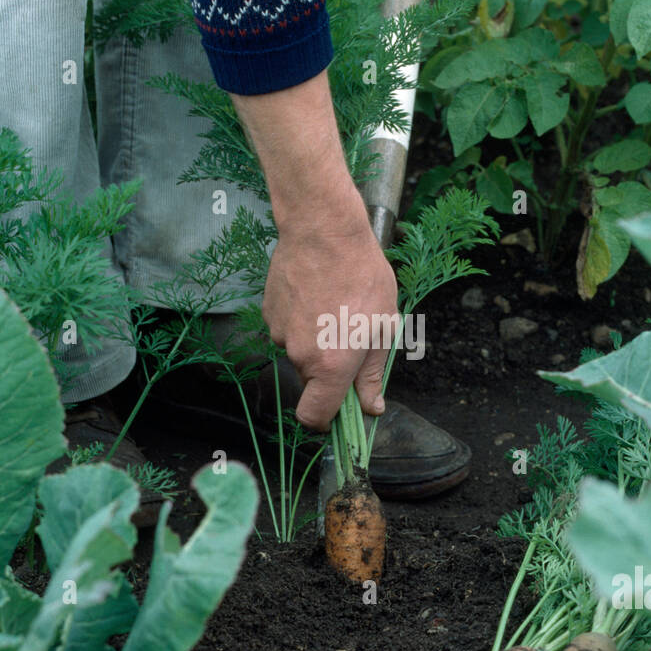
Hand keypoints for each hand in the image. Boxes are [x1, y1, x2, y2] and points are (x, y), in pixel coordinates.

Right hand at [262, 199, 397, 430]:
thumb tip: (371, 407)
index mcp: (331, 365)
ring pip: (299, 352)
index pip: (313, 417)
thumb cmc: (361, 275)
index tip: (340, 409)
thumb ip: (372, 373)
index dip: (325, 421)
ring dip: (316, 340)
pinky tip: (317, 294)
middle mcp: (299, 355)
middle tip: (352, 333)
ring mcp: (279, 333)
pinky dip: (302, 321)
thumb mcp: (383, 326)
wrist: (323, 230)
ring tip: (335, 306)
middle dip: (330, 367)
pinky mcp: (268, 313)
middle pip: (311, 381)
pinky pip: (287, 329)